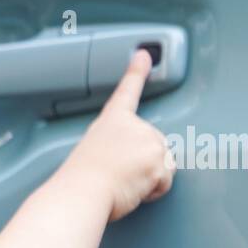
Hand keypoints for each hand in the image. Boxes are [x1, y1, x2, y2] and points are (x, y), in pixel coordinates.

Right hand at [59, 49, 176, 221]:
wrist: (82, 192)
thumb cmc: (81, 180)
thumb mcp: (93, 150)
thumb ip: (116, 144)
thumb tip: (130, 158)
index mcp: (113, 120)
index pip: (127, 90)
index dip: (136, 71)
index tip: (143, 55)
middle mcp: (135, 126)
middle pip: (155, 143)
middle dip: (145, 163)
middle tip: (120, 174)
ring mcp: (149, 142)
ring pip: (164, 163)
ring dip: (150, 178)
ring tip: (125, 183)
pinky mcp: (159, 162)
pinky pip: (166, 182)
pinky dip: (154, 191)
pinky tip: (133, 190)